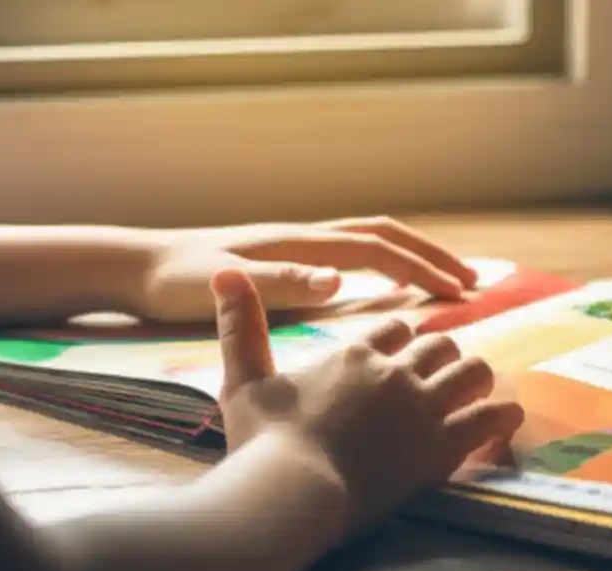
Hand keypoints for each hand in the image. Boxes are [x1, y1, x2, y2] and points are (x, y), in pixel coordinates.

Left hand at [130, 217, 478, 321]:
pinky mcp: (286, 263)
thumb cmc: (175, 281)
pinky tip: (391, 293)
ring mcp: (295, 248)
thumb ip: (278, 284)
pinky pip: (350, 258)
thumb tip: (339, 280)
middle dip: (430, 256)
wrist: (138, 266)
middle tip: (473, 283)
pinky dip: (384, 268)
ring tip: (447, 282)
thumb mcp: (222, 286)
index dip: (421, 268)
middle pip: (383, 236)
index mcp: (296, 244)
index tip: (459, 291)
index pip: (374, 248)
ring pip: (369, 242)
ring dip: (411, 258)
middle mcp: (302, 239)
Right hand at [211, 269, 523, 535]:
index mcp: (353, 354)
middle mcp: (395, 372)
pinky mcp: (443, 446)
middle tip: (441, 373)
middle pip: (439, 345)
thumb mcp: (244, 379)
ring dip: (476, 377)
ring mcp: (424, 408)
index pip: (393, 329)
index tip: (400, 352)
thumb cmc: (263, 442)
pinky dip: (504, 415)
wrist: (291, 494)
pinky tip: (507, 418)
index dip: (400, 340)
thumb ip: (240, 326)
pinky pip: (492, 418)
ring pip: (473, 371)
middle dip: (442, 356)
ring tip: (478, 390)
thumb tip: (224, 272)